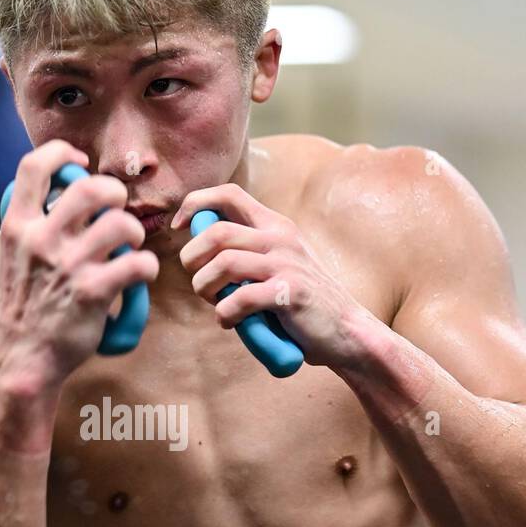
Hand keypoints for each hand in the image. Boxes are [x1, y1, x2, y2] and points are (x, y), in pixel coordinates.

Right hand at [0, 141, 159, 386]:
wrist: (24, 357)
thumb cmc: (27, 305)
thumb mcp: (16, 256)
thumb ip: (35, 225)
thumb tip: (65, 192)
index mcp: (18, 226)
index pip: (33, 166)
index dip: (62, 153)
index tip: (78, 161)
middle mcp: (41, 240)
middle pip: (90, 186)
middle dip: (114, 193)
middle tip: (116, 211)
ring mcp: (68, 265)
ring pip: (122, 224)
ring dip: (134, 232)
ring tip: (129, 248)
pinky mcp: (93, 292)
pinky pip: (138, 264)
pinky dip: (146, 268)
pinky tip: (138, 276)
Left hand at [172, 183, 374, 370]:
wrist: (346, 332)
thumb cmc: (302, 303)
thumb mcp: (277, 264)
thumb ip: (246, 252)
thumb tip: (197, 247)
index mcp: (275, 226)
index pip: (228, 194)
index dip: (195, 204)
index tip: (179, 227)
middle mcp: (281, 238)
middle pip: (215, 232)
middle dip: (192, 259)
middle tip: (200, 283)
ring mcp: (286, 265)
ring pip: (222, 264)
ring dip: (205, 288)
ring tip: (214, 304)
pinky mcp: (289, 294)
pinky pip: (238, 299)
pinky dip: (224, 314)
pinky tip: (230, 322)